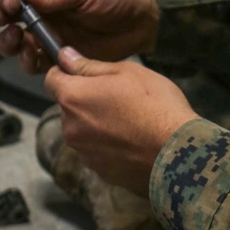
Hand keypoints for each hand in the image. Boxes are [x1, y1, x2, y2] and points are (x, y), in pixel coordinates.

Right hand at [0, 0, 159, 73]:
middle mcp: (41, 11)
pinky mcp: (57, 56)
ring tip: (18, 41)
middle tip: (2, 22)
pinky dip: (29, 63)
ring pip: (14, 41)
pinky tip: (36, 59)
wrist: (140, 24)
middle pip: (4, 15)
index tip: (9, 3)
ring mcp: (47, 35)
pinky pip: (34, 63)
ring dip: (9, 42)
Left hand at [44, 47, 195, 194]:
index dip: (65, 73)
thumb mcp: (126, 72)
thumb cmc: (155, 104)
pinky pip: (99, 152)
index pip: (51, 80)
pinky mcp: (100, 173)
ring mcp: (84, 154)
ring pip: (83, 132)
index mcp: (72, 99)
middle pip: (69, 108)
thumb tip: (65, 57)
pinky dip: (110, 147)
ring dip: (98, 125)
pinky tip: (135, 143)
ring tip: (131, 123)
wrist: (178, 154)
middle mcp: (70, 128)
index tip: (84, 72)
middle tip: (120, 98)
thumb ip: (90, 66)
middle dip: (86, 101)